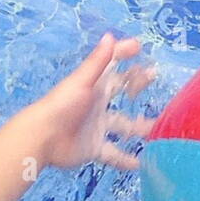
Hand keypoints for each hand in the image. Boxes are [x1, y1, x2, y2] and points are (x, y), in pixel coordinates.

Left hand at [35, 34, 155, 170]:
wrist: (43, 138)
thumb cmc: (62, 105)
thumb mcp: (83, 81)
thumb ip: (99, 61)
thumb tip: (111, 36)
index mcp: (94, 86)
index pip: (112, 67)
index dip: (123, 55)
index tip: (139, 47)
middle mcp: (97, 105)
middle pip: (120, 93)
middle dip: (136, 87)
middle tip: (155, 78)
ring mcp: (97, 127)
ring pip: (122, 126)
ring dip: (138, 128)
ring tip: (157, 130)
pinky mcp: (94, 148)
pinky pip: (114, 153)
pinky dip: (126, 160)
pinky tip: (141, 164)